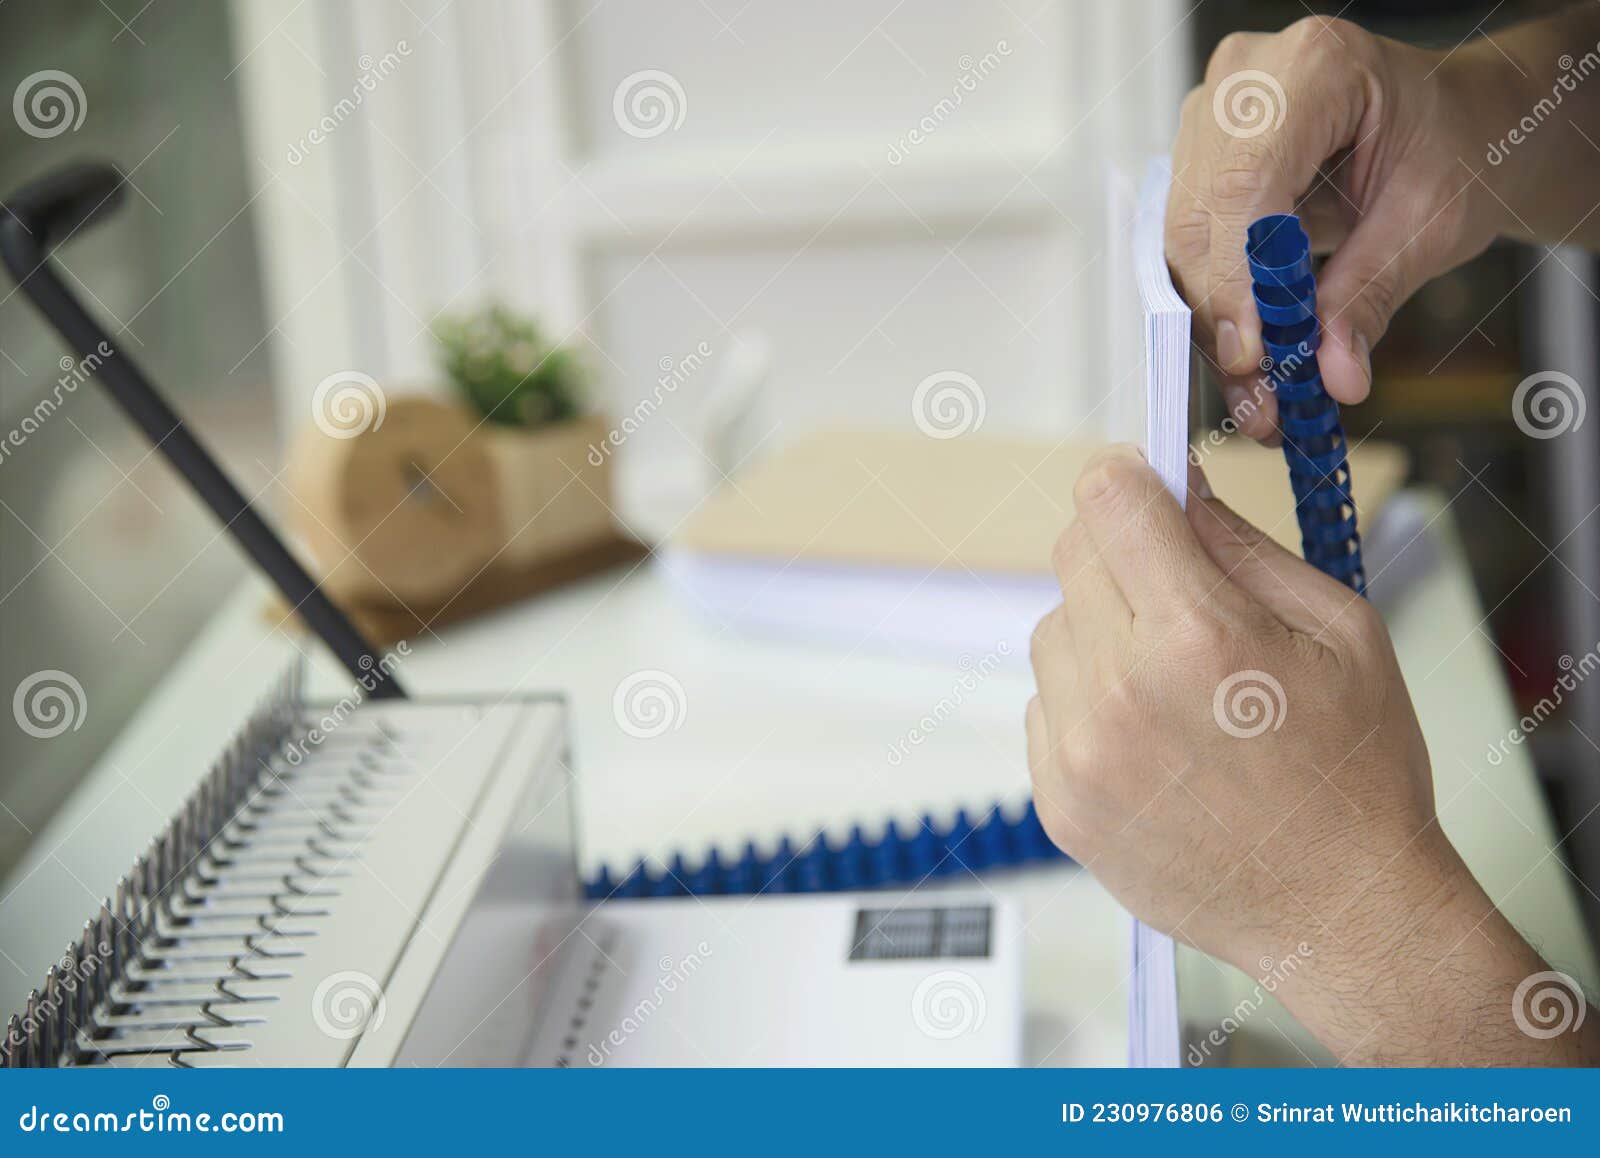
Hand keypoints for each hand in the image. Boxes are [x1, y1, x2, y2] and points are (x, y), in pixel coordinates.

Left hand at [1026, 446, 1598, 1063]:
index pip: (1107, 500)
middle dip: (1122, 553)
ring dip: (1100, 632)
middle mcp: (1121, 691)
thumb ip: (1243, 546)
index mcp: (1198, 636)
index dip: (1129, 481)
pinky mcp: (1060, 802)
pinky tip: (1153, 737)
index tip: (1148, 492)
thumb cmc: (1356, 775)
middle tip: (1179, 595)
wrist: (1339, 910)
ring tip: (1174, 683)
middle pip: (1072, 556)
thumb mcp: (1340, 632)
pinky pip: (1043, 705)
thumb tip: (1176, 485)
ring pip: (1052, 631)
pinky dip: (1085, 702)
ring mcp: (1080, 753)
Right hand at [1167, 17, 1515, 441]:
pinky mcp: (1198, 160)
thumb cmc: (1455, 144)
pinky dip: (1219, 312)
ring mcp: (1211, 118)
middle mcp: (1244, 81)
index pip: (1244, 184)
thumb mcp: (1431, 220)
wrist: (1454, 124)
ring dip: (1217, 329)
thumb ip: (1371, 294)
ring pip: (1182, 244)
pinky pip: (1188, 250)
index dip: (1239, 279)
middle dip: (1228, 321)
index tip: (1256, 358)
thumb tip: (1333, 376)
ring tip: (1262, 399)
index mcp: (1312, 67)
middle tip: (1264, 403)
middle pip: (1201, 219)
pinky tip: (1251, 363)